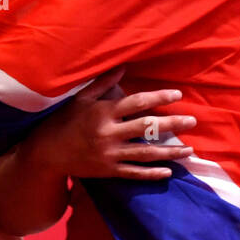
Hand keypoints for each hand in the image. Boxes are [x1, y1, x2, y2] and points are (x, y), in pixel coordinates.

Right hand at [27, 69, 195, 180]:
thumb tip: (124, 66)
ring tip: (190, 150)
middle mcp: (109, 133)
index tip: (177, 95)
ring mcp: (109, 154)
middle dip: (172, 124)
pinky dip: (152, 174)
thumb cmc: (64, 120)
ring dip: (170, 152)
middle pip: (147, 128)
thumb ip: (103, 83)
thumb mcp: (81, 98)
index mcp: (104, 112)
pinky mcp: (107, 171)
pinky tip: (169, 172)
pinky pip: (134, 173)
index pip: (137, 102)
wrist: (46, 153)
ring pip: (146, 154)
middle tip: (193, 121)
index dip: (159, 98)